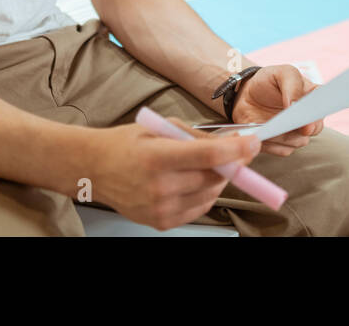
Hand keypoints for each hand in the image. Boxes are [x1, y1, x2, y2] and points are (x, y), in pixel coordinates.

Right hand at [88, 119, 261, 230]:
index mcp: (157, 157)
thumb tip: (232, 142)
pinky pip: (199, 209)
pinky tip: (194, 180)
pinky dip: (205, 194)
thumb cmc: (127, 143)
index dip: (237, 150)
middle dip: (232, 163)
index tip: (253, 143)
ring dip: (219, 179)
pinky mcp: (161, 222)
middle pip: (214, 178)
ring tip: (206, 164)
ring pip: (211, 195)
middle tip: (237, 151)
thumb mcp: (160, 127)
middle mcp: (159, 187)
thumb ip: (197, 136)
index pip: (209, 156)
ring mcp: (160, 208)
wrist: (95, 169)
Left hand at [230, 65, 323, 155]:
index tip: (308, 119)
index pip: (325, 104)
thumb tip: (295, 106)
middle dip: (301, 128)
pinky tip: (263, 134)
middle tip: (285, 122)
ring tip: (266, 125)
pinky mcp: (283, 143)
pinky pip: (284, 150)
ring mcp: (297, 131)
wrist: (247, 95)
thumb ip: (292, 85)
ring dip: (282, 135)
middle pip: (315, 128)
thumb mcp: (281, 74)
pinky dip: (272, 144)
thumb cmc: (268, 81)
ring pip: (299, 141)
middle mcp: (308, 116)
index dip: (320, 113)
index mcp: (312, 96)